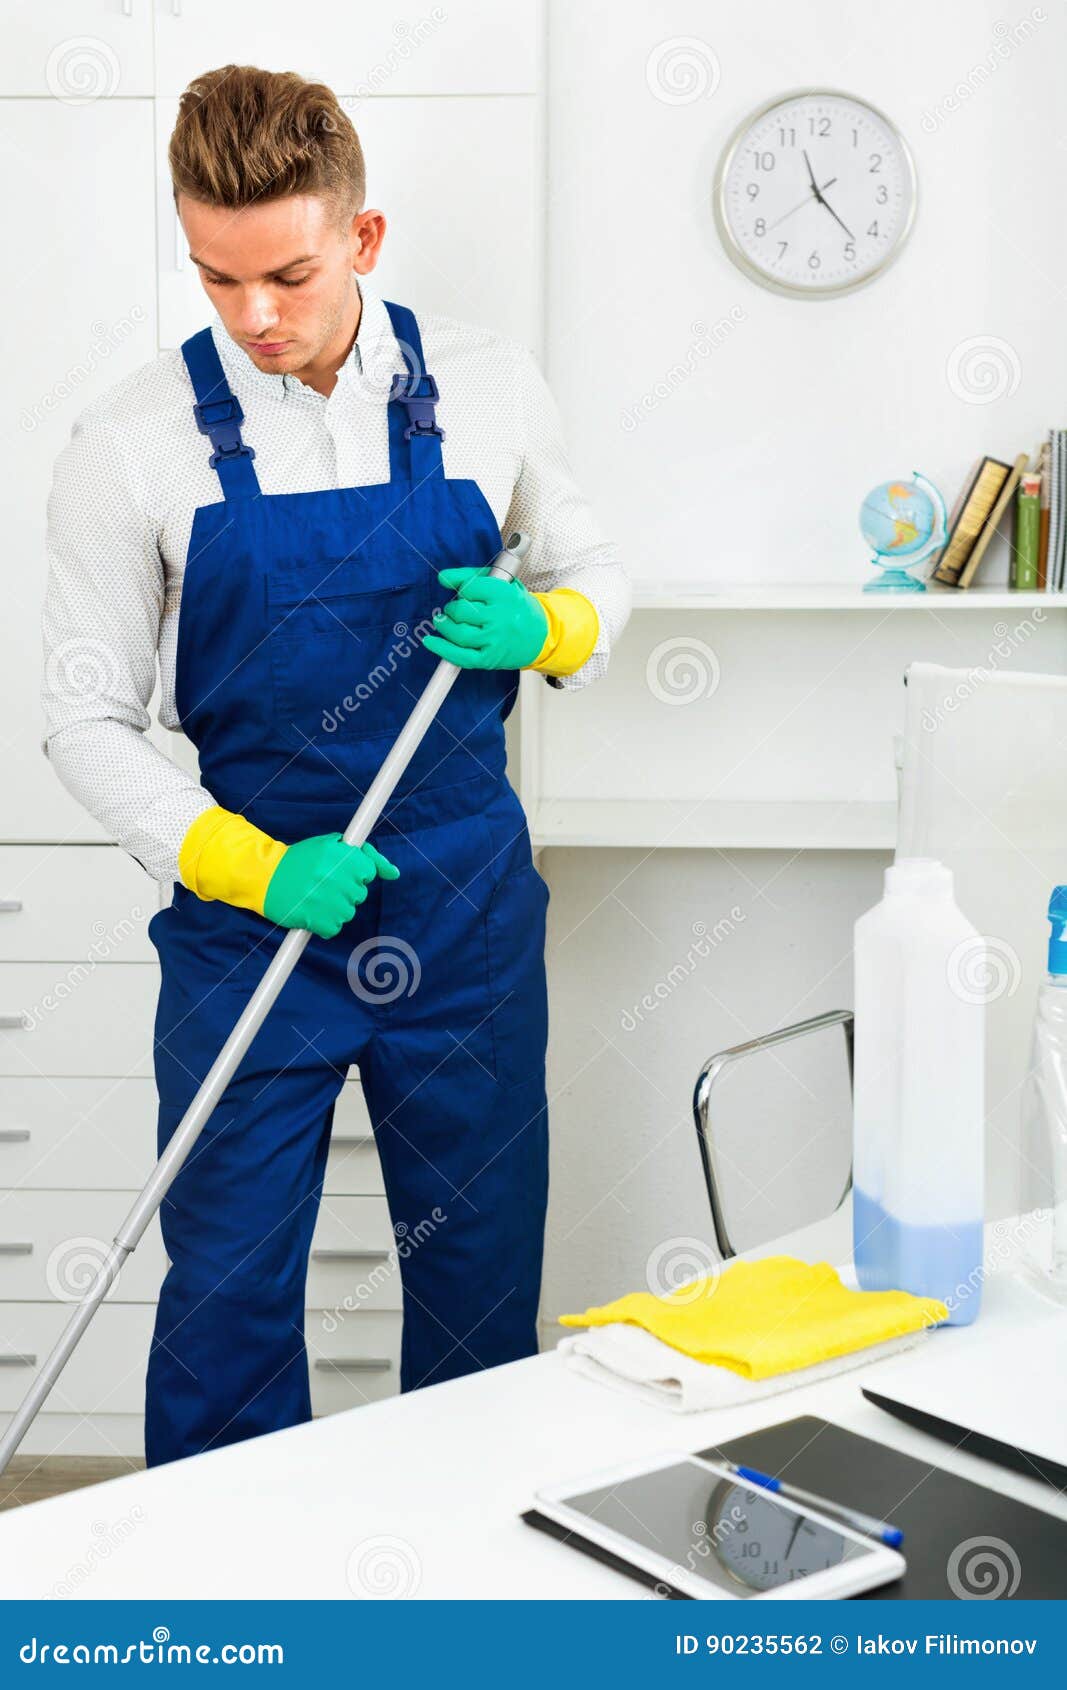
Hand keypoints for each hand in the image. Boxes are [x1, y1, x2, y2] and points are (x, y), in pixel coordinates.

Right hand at [262, 834, 399, 938]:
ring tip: (314, 896)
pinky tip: (310, 910)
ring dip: (334, 908)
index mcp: (343, 857)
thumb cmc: (300, 860)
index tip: (340, 872)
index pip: (368, 872)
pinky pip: (335, 927)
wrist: (265, 876)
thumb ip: (366, 855)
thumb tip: (394, 873)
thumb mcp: (331, 845)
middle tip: (321, 883)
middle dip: (344, 890)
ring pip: (349, 912)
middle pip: (359, 894)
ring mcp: (330, 901)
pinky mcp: (320, 921)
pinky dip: (324, 923)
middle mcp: (339, 878)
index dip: (355, 873)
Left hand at [421, 567, 548, 669]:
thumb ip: (471, 576)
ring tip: (444, 621)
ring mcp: (494, 640)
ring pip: (458, 633)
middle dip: (452, 609)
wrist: (541, 635)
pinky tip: (431, 641)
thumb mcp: (502, 583)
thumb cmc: (517, 607)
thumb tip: (443, 578)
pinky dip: (442, 649)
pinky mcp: (489, 658)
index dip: (462, 589)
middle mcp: (500, 618)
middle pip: (460, 611)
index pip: (468, 588)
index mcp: (504, 595)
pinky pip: (460, 656)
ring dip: (445, 626)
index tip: (466, 593)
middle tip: (455, 610)